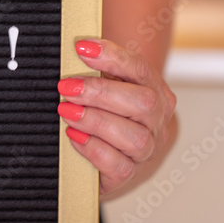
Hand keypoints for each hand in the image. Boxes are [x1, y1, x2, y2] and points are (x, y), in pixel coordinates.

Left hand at [57, 39, 176, 197]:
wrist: (111, 162)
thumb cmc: (106, 117)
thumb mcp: (106, 89)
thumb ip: (95, 71)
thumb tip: (75, 49)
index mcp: (154, 92)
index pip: (140, 69)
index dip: (112, 56)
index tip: (81, 48)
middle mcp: (156, 122)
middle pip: (143, 103)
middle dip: (101, 92)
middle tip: (67, 87)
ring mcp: (146, 151)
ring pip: (134, 137)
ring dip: (96, 121)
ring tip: (67, 113)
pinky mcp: (129, 174)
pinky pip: (119, 166)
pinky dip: (94, 149)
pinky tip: (75, 138)